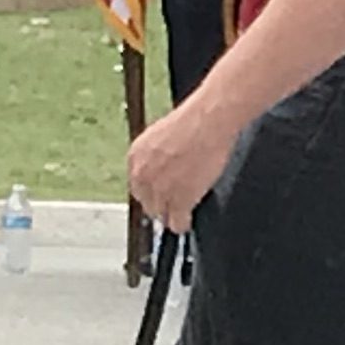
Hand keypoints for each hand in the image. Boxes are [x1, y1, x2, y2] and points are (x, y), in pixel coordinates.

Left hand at [128, 91, 240, 234]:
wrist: (209, 122)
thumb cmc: (195, 121)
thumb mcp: (163, 135)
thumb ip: (157, 156)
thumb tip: (164, 167)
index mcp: (136, 156)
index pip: (137, 185)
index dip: (152, 190)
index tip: (160, 192)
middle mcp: (142, 175)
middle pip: (146, 202)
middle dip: (160, 203)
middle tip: (175, 200)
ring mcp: (159, 190)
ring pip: (160, 215)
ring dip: (171, 213)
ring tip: (183, 211)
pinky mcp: (178, 201)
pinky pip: (177, 223)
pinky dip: (183, 224)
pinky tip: (189, 218)